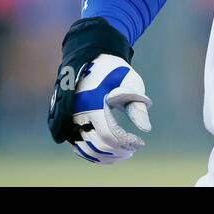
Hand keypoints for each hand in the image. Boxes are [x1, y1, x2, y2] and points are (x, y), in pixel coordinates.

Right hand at [48, 17, 151, 163]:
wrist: (92, 57)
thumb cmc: (116, 70)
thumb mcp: (131, 83)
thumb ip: (137, 105)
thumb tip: (146, 129)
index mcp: (92, 102)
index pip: (109, 135)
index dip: (126, 143)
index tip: (140, 143)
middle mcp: (76, 112)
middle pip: (96, 145)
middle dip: (117, 152)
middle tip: (132, 150)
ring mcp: (69, 117)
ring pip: (84, 148)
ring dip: (104, 155)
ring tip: (122, 154)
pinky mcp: (67, 121)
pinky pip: (77, 143)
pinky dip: (91, 152)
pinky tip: (108, 153)